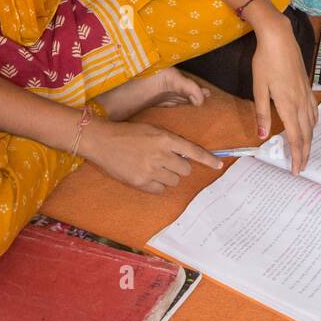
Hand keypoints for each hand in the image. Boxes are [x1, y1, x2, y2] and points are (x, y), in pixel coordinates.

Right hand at [82, 118, 221, 193]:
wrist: (102, 141)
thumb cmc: (127, 133)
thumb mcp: (151, 130)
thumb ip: (168, 142)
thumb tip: (184, 156)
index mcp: (165, 138)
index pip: (193, 151)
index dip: (208, 159)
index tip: (219, 165)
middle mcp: (160, 154)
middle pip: (185, 169)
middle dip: (180, 166)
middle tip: (167, 161)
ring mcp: (150, 170)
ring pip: (174, 180)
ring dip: (168, 176)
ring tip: (154, 167)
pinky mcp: (141, 182)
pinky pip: (160, 189)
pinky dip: (157, 185)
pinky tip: (147, 175)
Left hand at [250, 9, 317, 173]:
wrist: (279, 38)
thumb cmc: (265, 61)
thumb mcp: (258, 88)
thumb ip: (261, 113)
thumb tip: (262, 135)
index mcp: (288, 105)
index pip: (295, 138)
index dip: (295, 156)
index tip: (295, 170)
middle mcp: (300, 102)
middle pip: (306, 134)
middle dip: (304, 153)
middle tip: (302, 168)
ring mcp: (306, 94)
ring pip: (312, 124)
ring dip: (309, 141)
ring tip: (305, 152)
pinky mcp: (306, 86)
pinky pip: (314, 111)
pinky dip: (313, 124)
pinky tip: (311, 125)